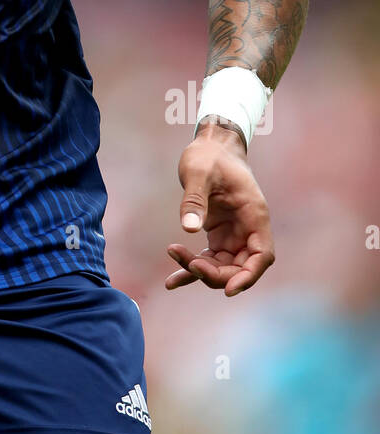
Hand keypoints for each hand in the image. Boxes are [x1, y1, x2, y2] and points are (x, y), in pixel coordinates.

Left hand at [165, 120, 274, 296]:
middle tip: (189, 265)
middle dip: (216, 274)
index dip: (248, 276)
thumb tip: (189, 229)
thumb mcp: (199, 172)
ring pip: (222, 266)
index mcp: (254, 215)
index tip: (228, 289)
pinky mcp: (218, 235)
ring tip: (173, 259)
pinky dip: (191, 269)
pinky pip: (208, 259)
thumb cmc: (209, 155)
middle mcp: (247, 229)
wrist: (210, 145)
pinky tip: (171, 281)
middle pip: (240, 267)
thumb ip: (195, 199)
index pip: (262, 256)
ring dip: (199, 271)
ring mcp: (233, 234)